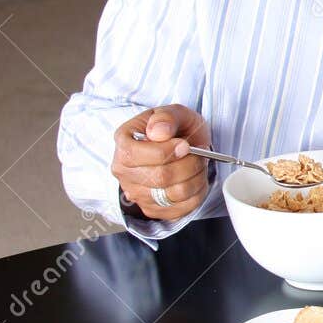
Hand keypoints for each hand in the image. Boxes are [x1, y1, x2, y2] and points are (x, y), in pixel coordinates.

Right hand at [110, 104, 212, 220]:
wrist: (182, 145)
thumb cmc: (176, 129)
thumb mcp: (174, 113)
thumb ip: (166, 118)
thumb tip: (158, 132)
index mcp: (123, 143)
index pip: (135, 155)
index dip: (166, 152)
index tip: (185, 145)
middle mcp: (123, 171)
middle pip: (159, 177)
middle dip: (188, 164)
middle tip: (199, 154)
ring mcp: (136, 192)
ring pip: (173, 195)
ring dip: (196, 178)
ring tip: (199, 164)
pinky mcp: (152, 208)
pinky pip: (181, 208)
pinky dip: (197, 193)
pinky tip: (196, 178)